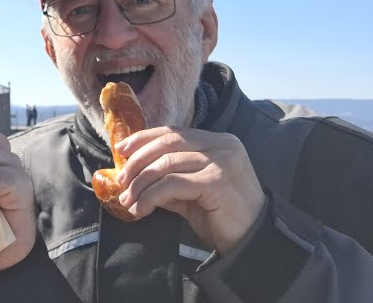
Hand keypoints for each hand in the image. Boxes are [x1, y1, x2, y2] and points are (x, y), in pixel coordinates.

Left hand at [113, 127, 264, 253]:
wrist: (252, 241)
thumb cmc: (223, 215)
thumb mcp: (192, 191)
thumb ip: (169, 178)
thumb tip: (132, 173)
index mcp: (218, 141)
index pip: (174, 132)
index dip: (144, 138)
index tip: (121, 150)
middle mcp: (222, 145)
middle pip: (168, 143)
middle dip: (138, 161)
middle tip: (120, 180)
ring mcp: (221, 161)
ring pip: (166, 164)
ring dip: (140, 184)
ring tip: (127, 201)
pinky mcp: (216, 182)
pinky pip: (172, 184)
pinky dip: (150, 197)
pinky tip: (140, 210)